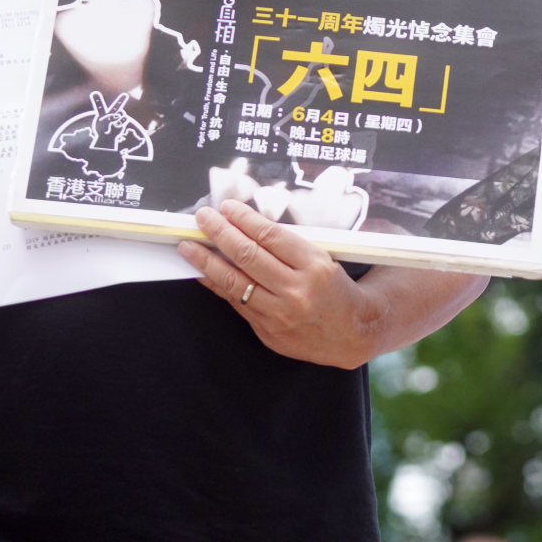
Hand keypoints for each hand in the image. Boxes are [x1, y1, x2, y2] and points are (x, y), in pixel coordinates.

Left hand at [179, 199, 386, 368]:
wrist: (352, 334)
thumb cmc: (337, 291)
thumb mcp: (324, 259)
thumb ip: (288, 246)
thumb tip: (248, 227)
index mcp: (314, 266)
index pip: (270, 235)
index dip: (244, 219)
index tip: (228, 207)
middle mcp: (296, 290)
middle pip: (248, 255)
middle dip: (220, 232)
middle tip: (203, 218)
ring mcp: (280, 313)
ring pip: (235, 282)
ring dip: (207, 261)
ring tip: (189, 245)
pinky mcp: (268, 330)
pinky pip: (236, 303)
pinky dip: (217, 285)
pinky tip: (203, 272)